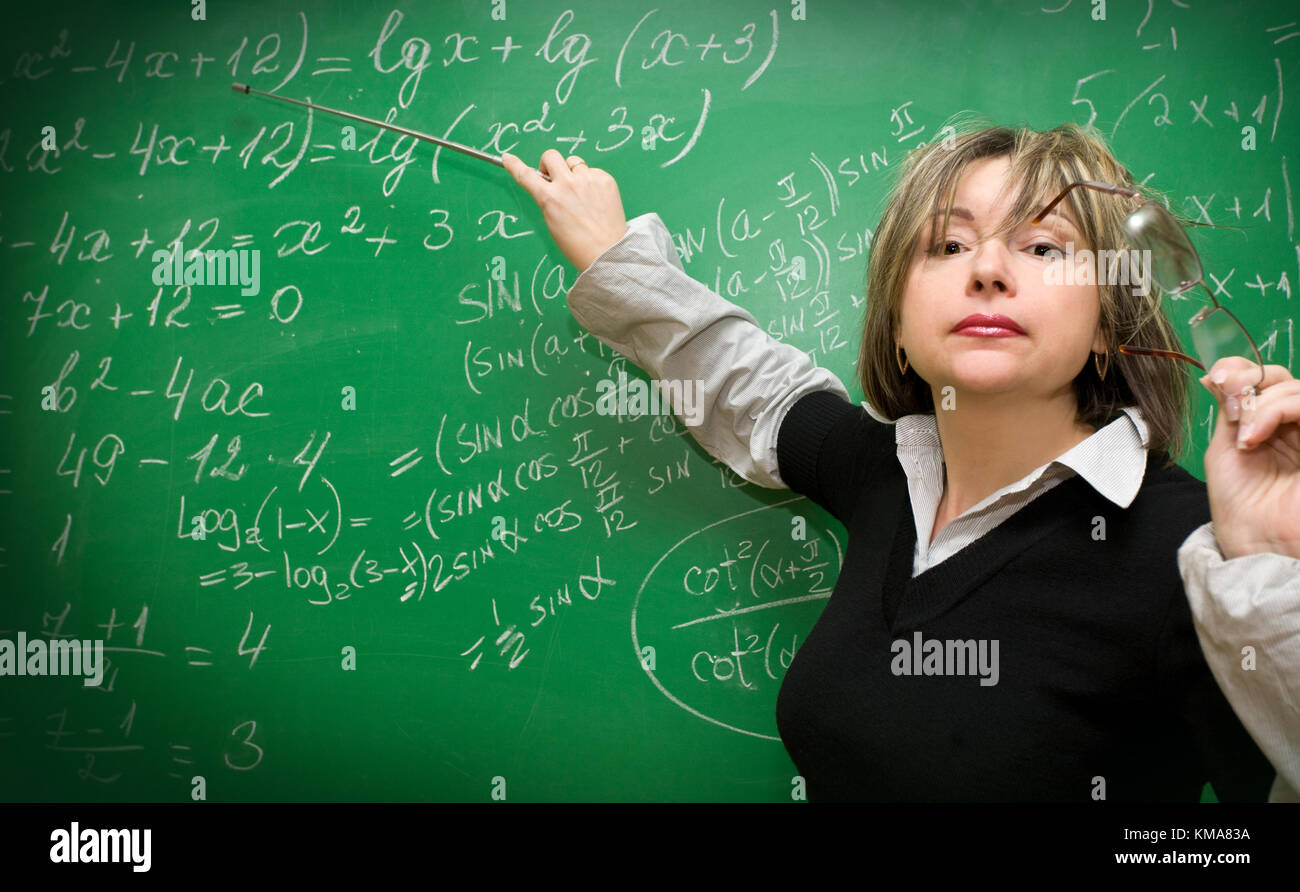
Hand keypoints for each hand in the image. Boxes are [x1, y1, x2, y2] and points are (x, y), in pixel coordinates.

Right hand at [501, 149, 628, 270]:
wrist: (607, 251)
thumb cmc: (577, 244)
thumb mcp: (552, 222)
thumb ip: (548, 200)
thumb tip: (548, 184)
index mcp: (549, 198)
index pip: (525, 175)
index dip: (514, 165)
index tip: (507, 158)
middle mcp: (567, 185)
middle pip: (551, 155)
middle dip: (548, 164)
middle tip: (554, 177)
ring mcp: (588, 180)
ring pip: (574, 161)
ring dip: (572, 172)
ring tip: (580, 192)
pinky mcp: (605, 179)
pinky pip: (593, 171)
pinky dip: (591, 181)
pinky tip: (596, 198)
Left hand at [1200, 357, 1299, 559]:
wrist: (1257, 544)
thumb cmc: (1241, 506)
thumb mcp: (1226, 449)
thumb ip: (1230, 410)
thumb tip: (1217, 373)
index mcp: (1271, 425)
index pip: (1264, 377)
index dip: (1240, 368)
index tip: (1215, 380)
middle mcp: (1297, 426)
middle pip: (1282, 377)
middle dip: (1249, 382)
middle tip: (1230, 410)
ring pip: (1299, 389)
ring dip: (1263, 403)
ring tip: (1244, 435)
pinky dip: (1278, 409)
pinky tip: (1253, 437)